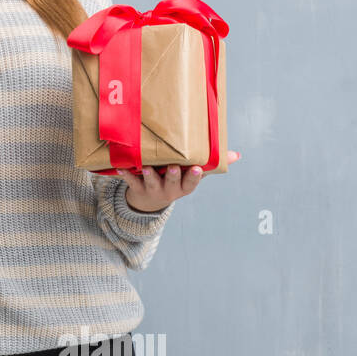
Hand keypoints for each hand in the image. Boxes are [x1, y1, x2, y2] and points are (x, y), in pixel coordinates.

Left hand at [113, 151, 240, 213]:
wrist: (150, 200)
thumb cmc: (176, 181)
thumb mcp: (194, 175)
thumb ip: (213, 164)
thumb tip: (237, 154)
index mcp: (185, 186)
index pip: (192, 182)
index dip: (194, 176)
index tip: (196, 168)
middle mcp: (170, 189)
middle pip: (173, 182)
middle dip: (173, 175)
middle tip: (173, 167)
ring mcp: (153, 189)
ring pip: (152, 182)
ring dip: (149, 175)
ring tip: (146, 166)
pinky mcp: (138, 188)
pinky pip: (131, 181)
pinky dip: (125, 174)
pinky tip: (120, 167)